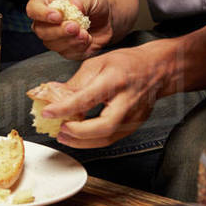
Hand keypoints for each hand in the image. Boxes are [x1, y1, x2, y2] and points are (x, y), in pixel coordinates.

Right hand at [27, 0, 112, 59]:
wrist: (104, 17)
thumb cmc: (92, 1)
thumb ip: (82, 0)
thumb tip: (76, 6)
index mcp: (46, 2)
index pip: (33, 8)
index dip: (41, 14)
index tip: (58, 16)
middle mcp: (46, 21)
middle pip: (41, 30)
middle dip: (58, 31)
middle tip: (74, 27)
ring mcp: (54, 37)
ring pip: (52, 44)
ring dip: (69, 41)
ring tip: (85, 34)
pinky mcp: (65, 50)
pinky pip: (67, 53)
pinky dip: (78, 48)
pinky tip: (88, 39)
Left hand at [42, 41, 175, 148]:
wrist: (157, 69)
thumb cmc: (127, 63)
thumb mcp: (97, 63)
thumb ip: (76, 82)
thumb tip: (55, 96)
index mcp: (115, 80)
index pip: (86, 99)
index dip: (64, 108)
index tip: (48, 112)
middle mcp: (126, 101)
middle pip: (103, 127)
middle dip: (78, 133)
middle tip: (61, 129)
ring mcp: (133, 116)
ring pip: (107, 139)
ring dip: (82, 142)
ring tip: (64, 135)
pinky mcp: (134, 126)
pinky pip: (111, 139)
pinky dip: (92, 141)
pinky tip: (79, 136)